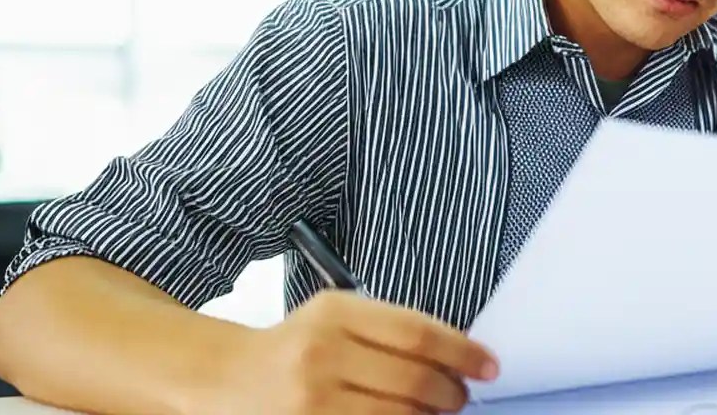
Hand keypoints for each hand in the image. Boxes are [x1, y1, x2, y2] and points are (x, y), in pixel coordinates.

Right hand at [202, 291, 498, 413]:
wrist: (227, 378)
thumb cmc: (295, 346)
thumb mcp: (337, 317)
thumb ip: (391, 328)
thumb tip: (457, 357)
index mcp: (335, 313)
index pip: (418, 332)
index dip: (463, 352)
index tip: (489, 365)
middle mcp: (321, 355)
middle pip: (414, 380)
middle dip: (452, 393)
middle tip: (462, 396)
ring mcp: (313, 401)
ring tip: (439, 412)